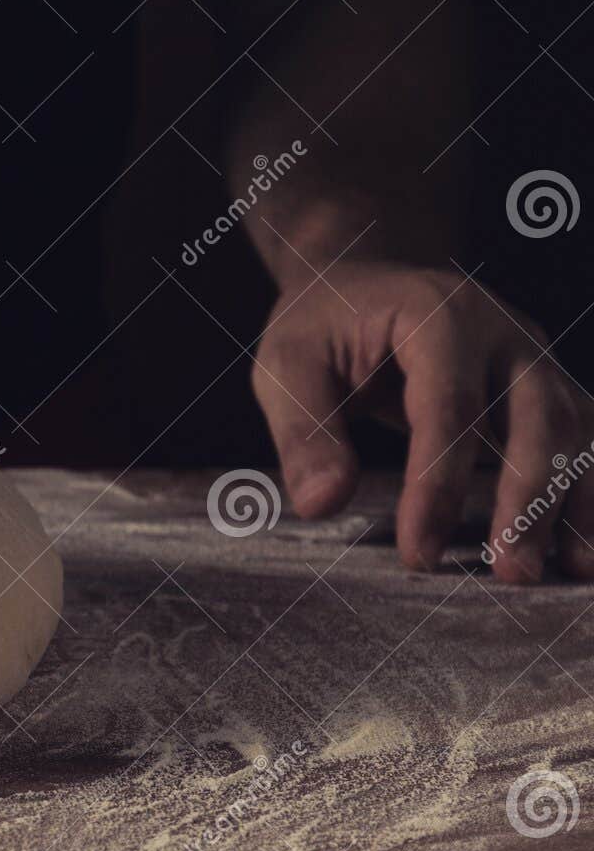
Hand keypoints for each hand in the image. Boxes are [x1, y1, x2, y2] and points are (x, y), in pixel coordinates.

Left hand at [251, 262, 593, 582]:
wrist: (361, 278)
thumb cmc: (320, 326)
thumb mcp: (286, 365)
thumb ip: (302, 431)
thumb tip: (320, 504)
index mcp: (436, 314)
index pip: (447, 407)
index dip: (437, 485)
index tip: (417, 553)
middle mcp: (502, 330)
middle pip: (538, 415)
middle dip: (527, 499)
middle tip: (510, 573)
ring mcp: (534, 355)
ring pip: (575, 429)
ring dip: (570, 504)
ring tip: (557, 573)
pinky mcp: (546, 385)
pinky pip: (584, 438)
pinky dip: (588, 493)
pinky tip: (583, 553)